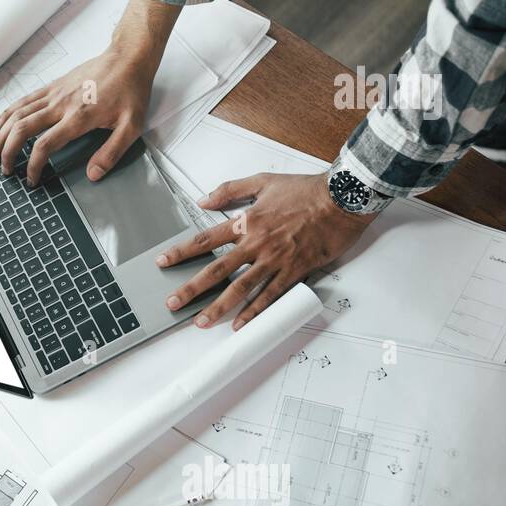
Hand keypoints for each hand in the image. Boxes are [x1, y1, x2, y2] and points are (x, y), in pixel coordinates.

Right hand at [0, 0, 180, 185]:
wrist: (127, 58)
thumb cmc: (131, 91)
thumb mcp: (131, 126)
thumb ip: (112, 153)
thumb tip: (93, 174)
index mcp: (78, 118)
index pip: (44, 145)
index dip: (33, 166)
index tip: (32, 179)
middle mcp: (61, 105)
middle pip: (22, 128)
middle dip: (8, 151)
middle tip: (6, 168)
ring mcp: (54, 94)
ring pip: (17, 114)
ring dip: (2, 134)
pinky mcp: (53, 86)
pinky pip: (24, 100)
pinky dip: (8, 113)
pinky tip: (0, 123)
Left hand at [157, 172, 376, 330]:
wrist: (342, 199)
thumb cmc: (306, 190)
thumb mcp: (263, 181)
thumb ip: (230, 190)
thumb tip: (203, 200)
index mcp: (246, 222)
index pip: (205, 239)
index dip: (181, 252)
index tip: (163, 262)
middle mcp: (256, 244)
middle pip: (216, 270)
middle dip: (191, 288)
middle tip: (173, 303)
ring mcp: (275, 260)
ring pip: (241, 288)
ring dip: (219, 307)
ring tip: (201, 322)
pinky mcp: (294, 271)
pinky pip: (270, 296)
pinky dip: (255, 312)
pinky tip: (241, 324)